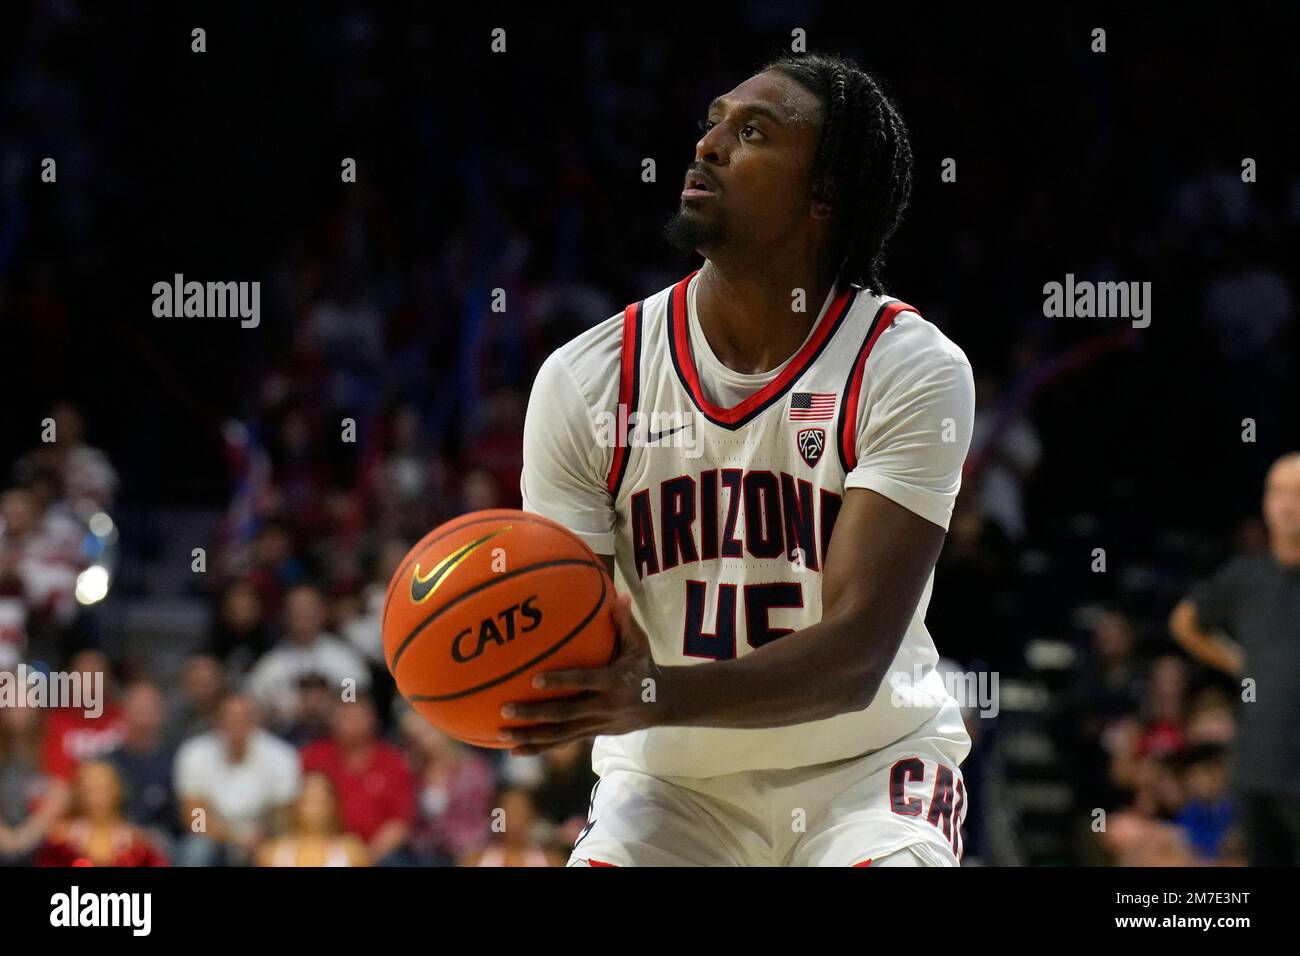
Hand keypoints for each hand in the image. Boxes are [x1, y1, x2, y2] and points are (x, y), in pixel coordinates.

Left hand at [499, 593, 664, 755]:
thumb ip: (626, 622)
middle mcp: (603, 707)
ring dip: (530, 736)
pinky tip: (513, 750)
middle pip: (564, 713)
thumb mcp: (640, 644)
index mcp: (614, 682)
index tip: (534, 679)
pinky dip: (538, 748)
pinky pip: (562, 743)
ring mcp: (596, 725)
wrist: (662, 703)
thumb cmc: (645, 666)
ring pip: (560, 735)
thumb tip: (621, 595)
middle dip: (534, 713)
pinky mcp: (591, 735)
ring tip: (501, 734)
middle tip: (505, 708)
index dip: (561, 682)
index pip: (584, 682)